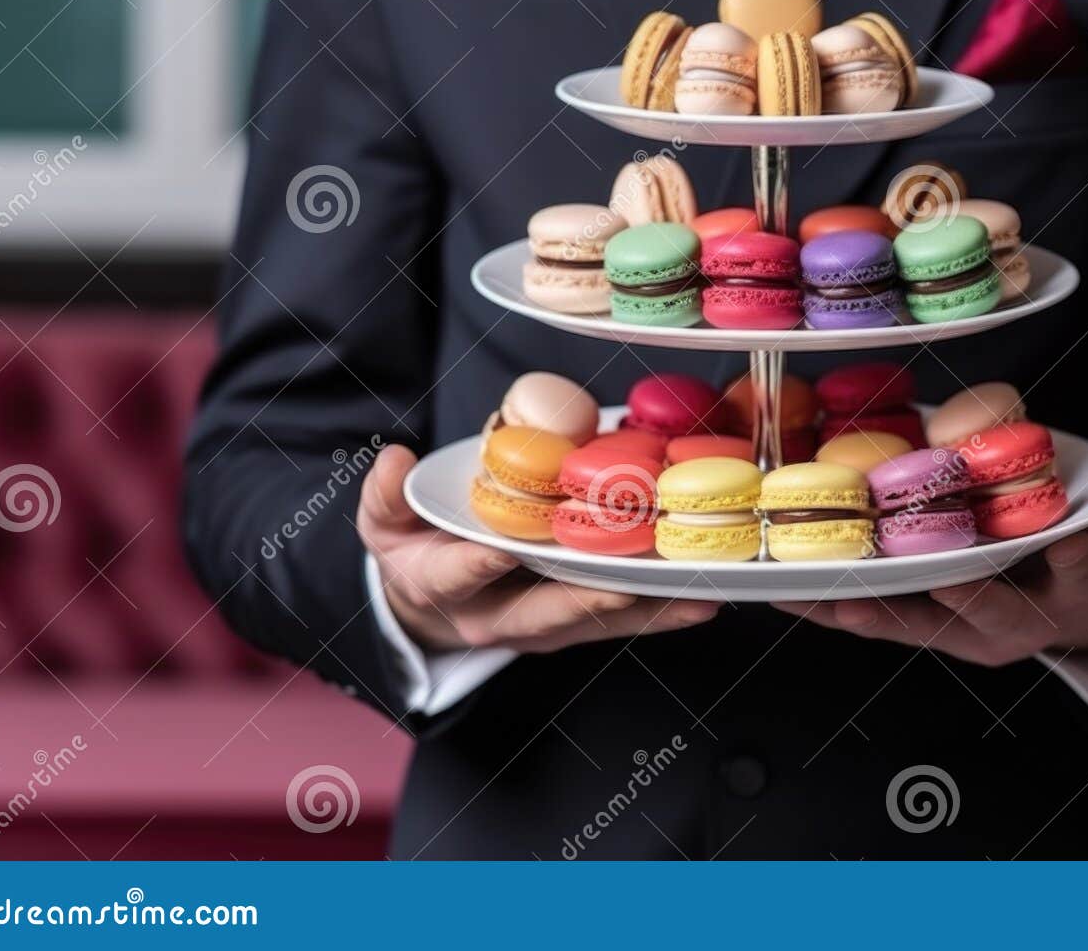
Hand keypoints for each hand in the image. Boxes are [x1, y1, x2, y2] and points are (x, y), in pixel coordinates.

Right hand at [359, 446, 720, 651]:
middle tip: (629, 586)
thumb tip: (395, 459)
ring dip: (645, 612)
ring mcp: (537, 628)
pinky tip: (702, 598)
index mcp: (441, 585)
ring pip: (593, 623)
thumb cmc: (414, 546)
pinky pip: (617, 624)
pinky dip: (658, 612)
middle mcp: (494, 617)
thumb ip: (388, 493)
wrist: (429, 600)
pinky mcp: (572, 628)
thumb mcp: (386, 520)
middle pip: (543, 612)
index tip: (504, 548)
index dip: (480, 564)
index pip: (459, 576)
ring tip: (695, 597)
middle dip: (588, 601)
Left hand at [771, 434, 1087, 665]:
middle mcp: (1021, 622)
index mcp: (1079, 588)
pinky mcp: (934, 629)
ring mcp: (972, 632)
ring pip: (916, 622)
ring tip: (813, 590)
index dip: (1062, 557)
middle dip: (944, 592)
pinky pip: (882, 621)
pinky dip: (837, 608)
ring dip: (864, 608)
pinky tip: (790, 592)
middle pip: (981, 610)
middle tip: (909, 571)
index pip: (1074, 571)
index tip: (1052, 541)